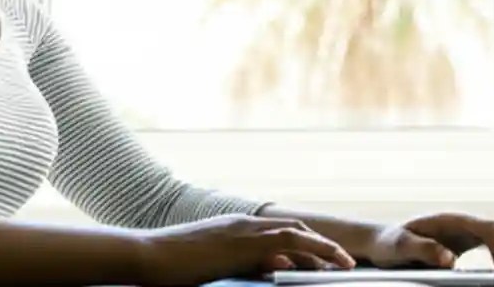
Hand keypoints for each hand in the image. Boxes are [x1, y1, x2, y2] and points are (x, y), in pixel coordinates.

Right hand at [137, 213, 357, 285]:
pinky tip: (324, 263)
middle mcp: (244, 224)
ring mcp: (243, 231)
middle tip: (343, 262)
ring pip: (296, 232)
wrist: (148, 254)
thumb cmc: (171, 263)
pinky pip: (285, 243)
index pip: (281, 231)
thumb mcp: (213, 263)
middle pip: (294, 228)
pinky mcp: (242, 244)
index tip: (324, 259)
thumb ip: (243, 263)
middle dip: (321, 244)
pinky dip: (309, 249)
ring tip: (345, 263)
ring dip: (324, 247)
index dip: (306, 243)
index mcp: (236, 227)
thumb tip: (274, 268)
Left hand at [364, 213, 493, 271]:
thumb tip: (450, 258)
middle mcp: (460, 223)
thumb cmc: (388, 243)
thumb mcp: (400, 247)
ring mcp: (462, 232)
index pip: (487, 227)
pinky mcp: (462, 243)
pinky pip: (490, 247)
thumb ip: (423, 250)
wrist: (380, 241)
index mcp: (448, 219)